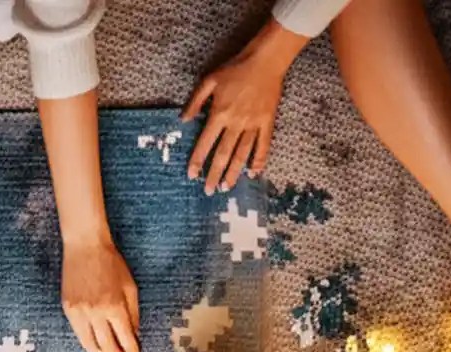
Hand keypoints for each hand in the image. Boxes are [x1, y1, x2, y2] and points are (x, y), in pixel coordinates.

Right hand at [62, 231, 140, 351]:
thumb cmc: (111, 263)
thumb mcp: (130, 287)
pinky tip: (98, 340)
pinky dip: (90, 341)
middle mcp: (96, 313)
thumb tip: (134, 336)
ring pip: (90, 346)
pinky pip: (79, 333)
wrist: (85, 246)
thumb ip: (133, 314)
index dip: (133, 351)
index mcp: (115, 307)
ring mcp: (79, 313)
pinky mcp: (68, 309)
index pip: (126, 340)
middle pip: (107, 348)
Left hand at [182, 19, 307, 194]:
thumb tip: (183, 120)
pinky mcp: (267, 122)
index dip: (198, 160)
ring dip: (234, 172)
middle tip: (209, 191)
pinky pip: (263, 145)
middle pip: (223, 154)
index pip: (205, 143)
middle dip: (215, 174)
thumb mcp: (208, 81)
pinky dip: (259, 160)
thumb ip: (195, 102)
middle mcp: (235, 123)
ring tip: (227, 187)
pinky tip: (253, 173)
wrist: (265, 61)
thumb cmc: (234, 69)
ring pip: (242, 153)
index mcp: (219, 114)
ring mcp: (253, 124)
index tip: (192, 175)